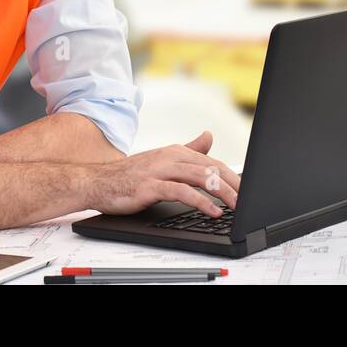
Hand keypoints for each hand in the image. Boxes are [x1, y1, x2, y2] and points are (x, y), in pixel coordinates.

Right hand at [87, 131, 239, 217]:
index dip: (233, 175)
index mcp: (176, 151)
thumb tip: (210, 136)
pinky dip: (201, 201)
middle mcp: (170, 157)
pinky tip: (213, 211)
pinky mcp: (151, 185)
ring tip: (236, 205)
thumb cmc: (131, 175)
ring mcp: (160, 170)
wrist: (98, 182)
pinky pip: (182, 192)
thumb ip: (188, 149)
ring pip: (200, 177)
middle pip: (210, 168)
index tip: (247, 189)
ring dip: (222, 192)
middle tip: (248, 199)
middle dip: (233, 184)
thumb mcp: (163, 160)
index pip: (212, 162)